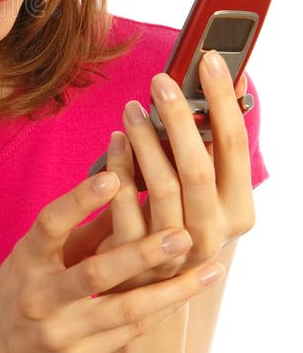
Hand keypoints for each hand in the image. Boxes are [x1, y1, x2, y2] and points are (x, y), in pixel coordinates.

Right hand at [0, 172, 224, 352]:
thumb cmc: (17, 294)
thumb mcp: (34, 258)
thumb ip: (79, 230)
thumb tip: (127, 189)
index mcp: (25, 258)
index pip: (51, 223)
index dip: (79, 198)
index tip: (113, 176)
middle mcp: (38, 294)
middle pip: (95, 271)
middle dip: (143, 252)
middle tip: (181, 233)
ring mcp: (58, 330)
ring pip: (123, 309)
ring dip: (170, 290)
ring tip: (209, 270)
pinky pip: (128, 334)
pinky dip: (160, 312)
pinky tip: (187, 295)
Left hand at [98, 51, 254, 288]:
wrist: (148, 292)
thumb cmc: (175, 222)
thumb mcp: (201, 189)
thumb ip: (207, 146)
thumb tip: (223, 80)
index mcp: (238, 210)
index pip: (235, 146)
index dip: (222, 101)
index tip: (208, 61)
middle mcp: (213, 233)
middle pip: (199, 166)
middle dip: (180, 119)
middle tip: (161, 81)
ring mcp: (175, 251)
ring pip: (162, 186)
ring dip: (145, 142)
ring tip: (131, 109)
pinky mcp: (135, 258)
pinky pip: (125, 206)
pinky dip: (119, 168)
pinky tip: (114, 140)